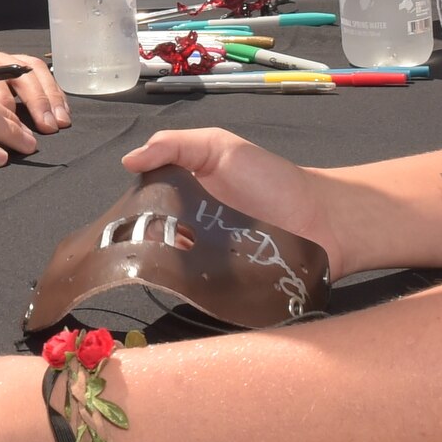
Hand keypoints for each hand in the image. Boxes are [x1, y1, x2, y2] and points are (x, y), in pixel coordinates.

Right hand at [124, 126, 357, 276]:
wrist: (323, 219)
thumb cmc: (271, 179)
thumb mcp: (219, 147)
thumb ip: (175, 145)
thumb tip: (128, 160)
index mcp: (183, 199)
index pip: (143, 210)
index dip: (129, 214)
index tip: (118, 221)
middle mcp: (189, 232)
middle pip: (153, 244)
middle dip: (140, 247)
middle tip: (135, 250)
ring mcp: (205, 264)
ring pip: (171, 273)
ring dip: (163, 272)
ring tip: (155, 271)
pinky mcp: (223, 291)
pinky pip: (199, 296)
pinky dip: (190, 294)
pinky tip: (185, 289)